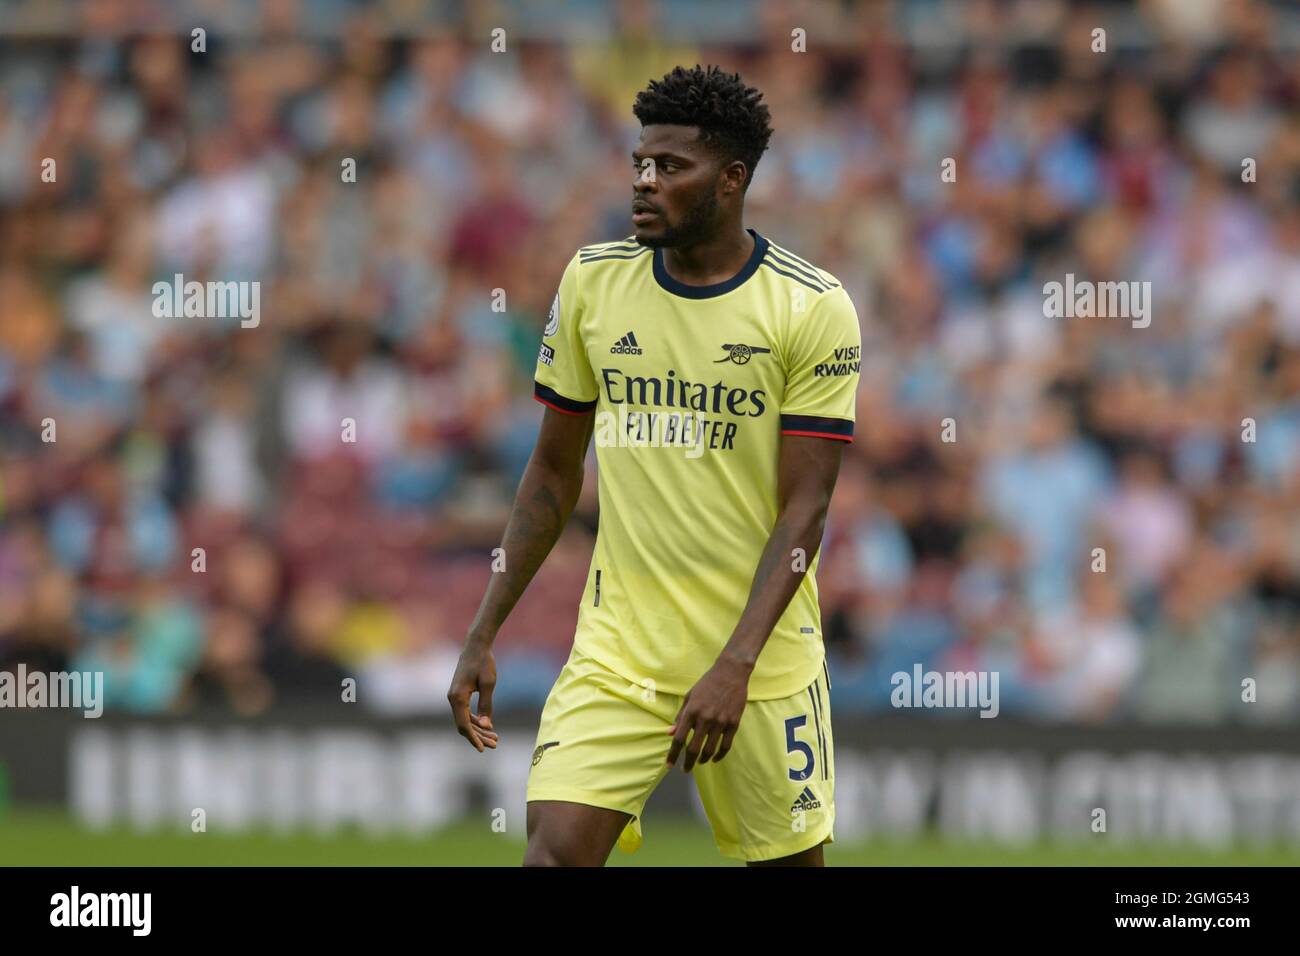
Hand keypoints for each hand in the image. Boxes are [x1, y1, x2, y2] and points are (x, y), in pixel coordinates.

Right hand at [447, 634, 499, 751]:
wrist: (476, 646)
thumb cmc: (484, 662)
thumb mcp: (489, 683)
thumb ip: (486, 705)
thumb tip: (485, 726)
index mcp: (457, 697)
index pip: (463, 724)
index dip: (473, 738)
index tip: (482, 749)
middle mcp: (453, 698)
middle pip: (464, 724)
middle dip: (478, 736)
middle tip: (495, 744)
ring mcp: (455, 696)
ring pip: (465, 719)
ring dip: (478, 729)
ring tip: (495, 738)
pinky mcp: (459, 694)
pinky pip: (466, 712)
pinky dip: (476, 720)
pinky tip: (488, 725)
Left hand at [666, 655, 750, 771]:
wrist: (731, 673)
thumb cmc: (707, 684)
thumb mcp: (689, 697)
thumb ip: (681, 716)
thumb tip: (670, 733)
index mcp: (691, 711)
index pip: (679, 739)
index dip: (673, 755)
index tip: (669, 765)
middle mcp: (705, 718)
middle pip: (694, 749)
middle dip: (688, 763)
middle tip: (685, 770)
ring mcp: (721, 722)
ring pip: (710, 750)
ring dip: (703, 760)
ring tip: (699, 763)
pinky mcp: (734, 723)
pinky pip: (726, 746)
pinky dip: (719, 755)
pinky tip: (714, 759)